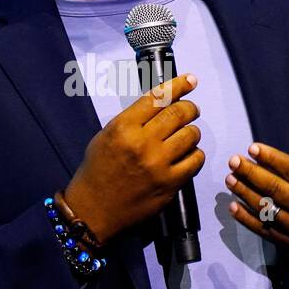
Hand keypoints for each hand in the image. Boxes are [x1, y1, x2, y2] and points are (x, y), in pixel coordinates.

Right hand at [63, 72, 205, 244]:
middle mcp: (142, 143)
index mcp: (123, 127)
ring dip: (192, 131)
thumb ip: (134, 119)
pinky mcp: (169, 184)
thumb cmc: (97, 169)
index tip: (191, 80)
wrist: (92, 209)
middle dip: (190, 108)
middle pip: (179, 113)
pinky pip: (195, 160)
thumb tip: (163, 104)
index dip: (179, 85)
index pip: (158, 97)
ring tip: (186, 135)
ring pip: (191, 135)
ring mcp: (158, 164)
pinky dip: (195, 154)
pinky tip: (188, 155)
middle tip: (191, 110)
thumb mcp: (107, 135)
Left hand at [223, 105, 288, 280]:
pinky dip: (248, 220)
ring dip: (246, 194)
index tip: (253, 148)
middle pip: (277, 189)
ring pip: (268, 210)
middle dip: (252, 174)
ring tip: (230, 179)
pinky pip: (267, 231)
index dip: (273, 159)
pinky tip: (234, 207)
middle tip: (234, 161)